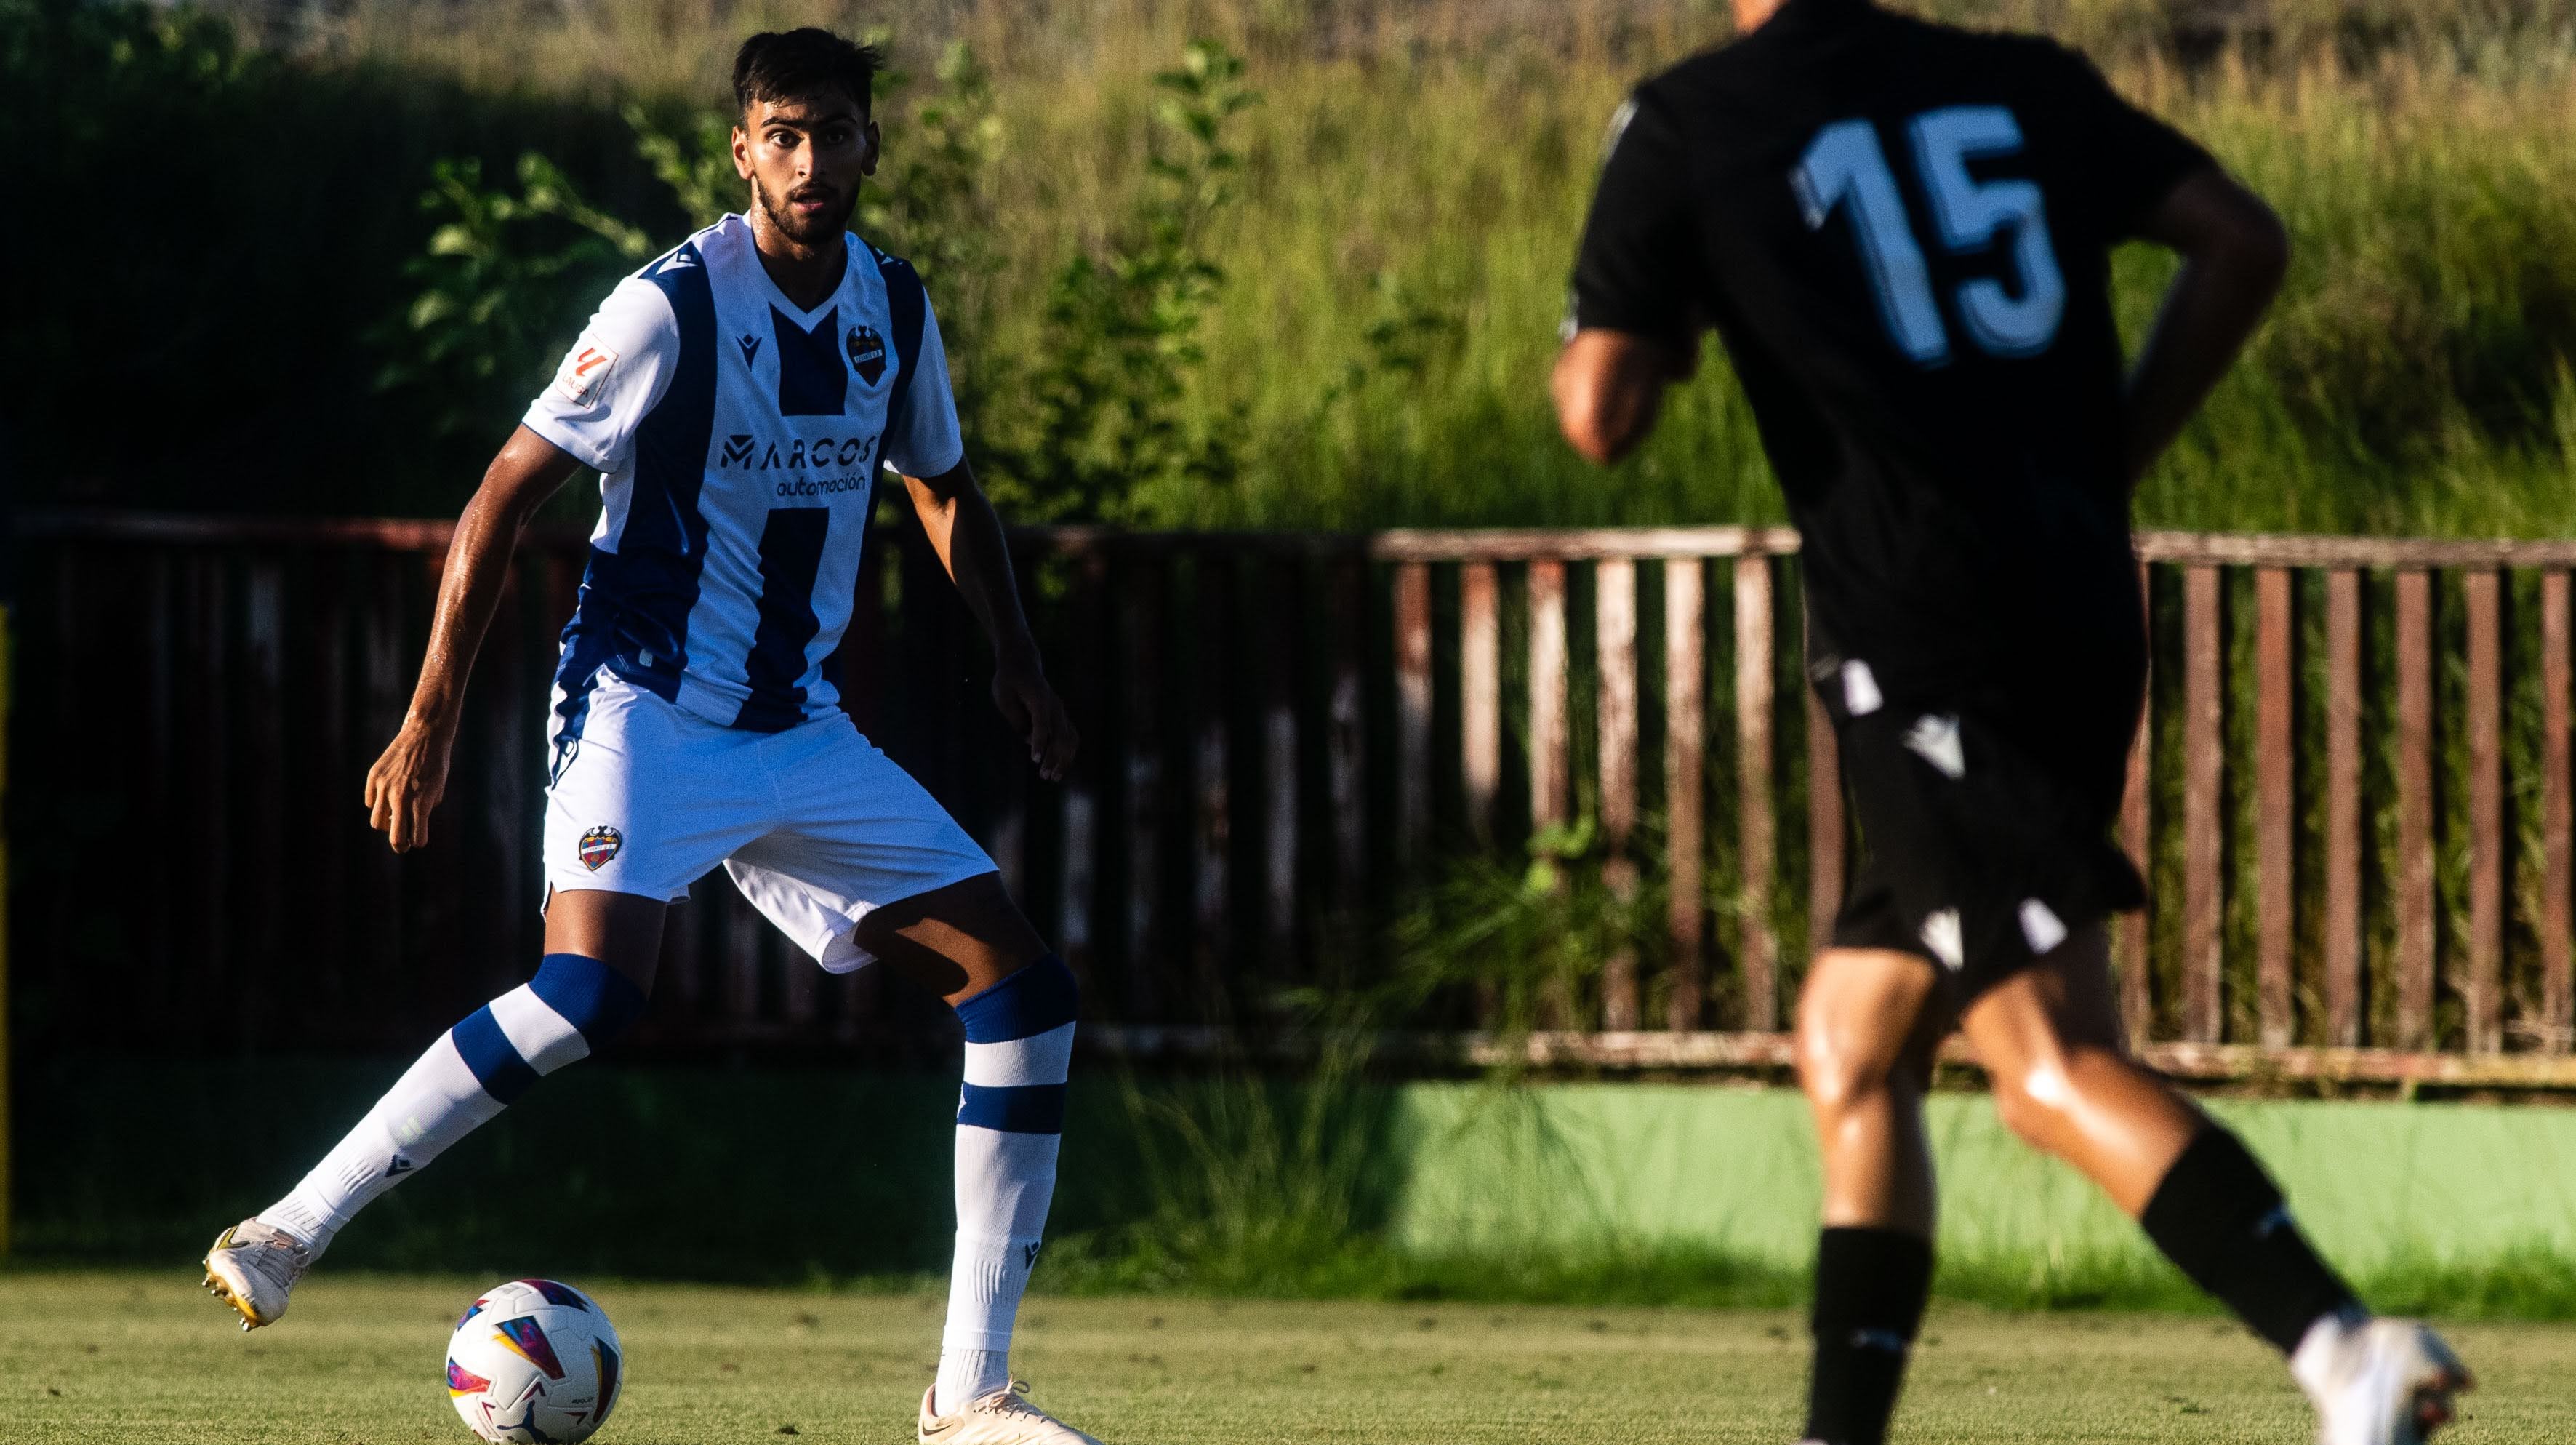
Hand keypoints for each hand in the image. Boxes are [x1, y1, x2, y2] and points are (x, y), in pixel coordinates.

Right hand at [364, 716, 455, 851]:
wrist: (425, 735)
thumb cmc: (436, 764)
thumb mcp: (437, 790)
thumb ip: (424, 810)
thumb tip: (408, 827)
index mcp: (420, 803)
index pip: (416, 839)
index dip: (417, 842)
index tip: (418, 839)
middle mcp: (400, 798)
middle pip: (394, 837)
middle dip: (400, 844)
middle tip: (403, 844)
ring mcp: (384, 787)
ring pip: (376, 822)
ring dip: (386, 824)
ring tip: (394, 817)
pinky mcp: (373, 777)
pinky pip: (369, 802)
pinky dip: (377, 804)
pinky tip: (387, 797)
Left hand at [992, 649, 1077, 782]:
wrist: (1022, 664)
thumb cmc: (1009, 681)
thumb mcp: (1003, 697)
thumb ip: (1015, 719)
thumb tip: (1027, 739)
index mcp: (1039, 698)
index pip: (1041, 723)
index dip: (1039, 742)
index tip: (1035, 760)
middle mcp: (1055, 705)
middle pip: (1060, 735)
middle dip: (1054, 757)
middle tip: (1043, 776)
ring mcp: (1060, 711)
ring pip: (1070, 738)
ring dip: (1064, 759)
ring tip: (1054, 777)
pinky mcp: (1060, 716)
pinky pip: (1070, 737)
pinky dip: (1067, 753)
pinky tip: (1059, 767)